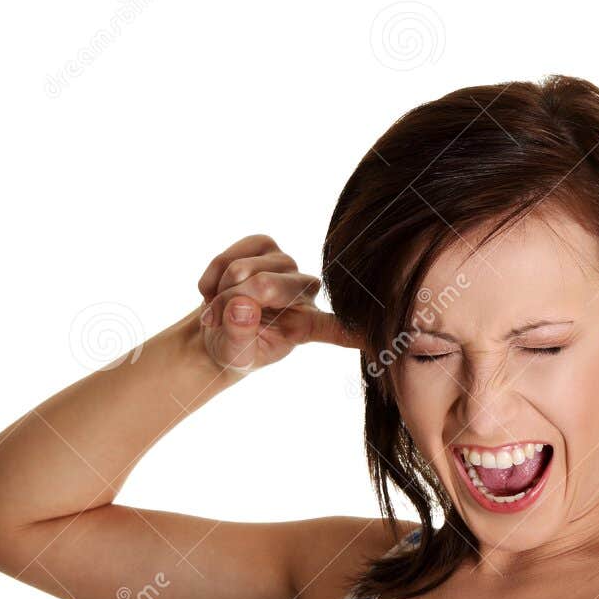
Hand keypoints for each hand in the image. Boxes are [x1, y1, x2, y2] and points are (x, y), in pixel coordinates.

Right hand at [194, 234, 363, 372]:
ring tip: (214, 307)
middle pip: (278, 285)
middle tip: (217, 316)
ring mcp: (287, 267)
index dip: (356, 329)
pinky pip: (244, 247)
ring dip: (225, 285)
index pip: (339, 328)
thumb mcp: (233, 352)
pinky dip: (219, 266)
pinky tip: (211, 288)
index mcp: (307, 327)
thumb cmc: (231, 347)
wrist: (210, 327)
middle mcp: (304, 294)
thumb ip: (238, 334)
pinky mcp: (268, 246)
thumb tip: (242, 306)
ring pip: (257, 264)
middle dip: (240, 297)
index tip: (388, 334)